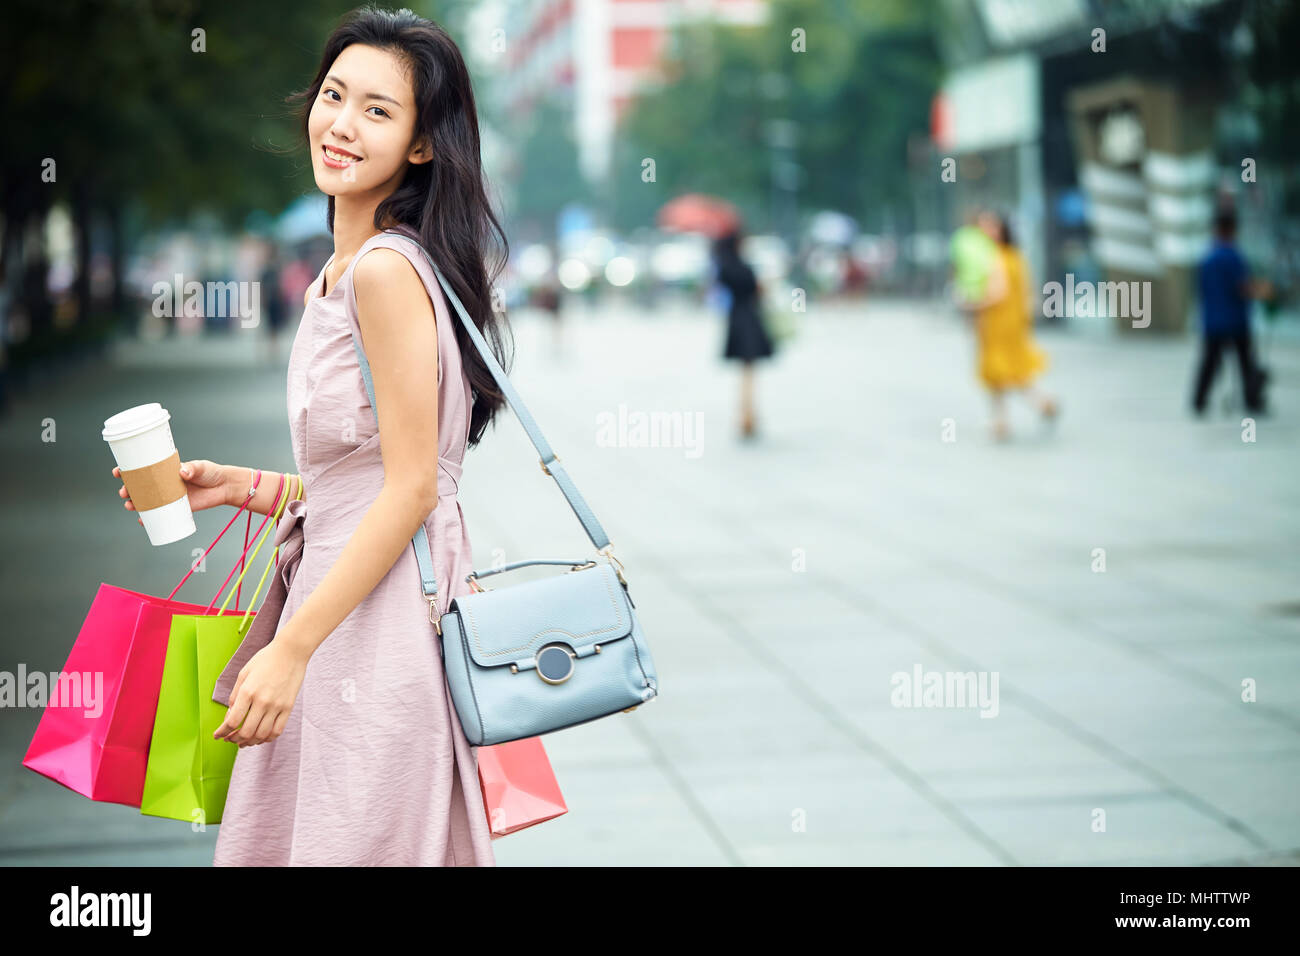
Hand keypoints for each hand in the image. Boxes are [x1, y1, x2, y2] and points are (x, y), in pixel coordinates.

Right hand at [113, 458, 232, 518]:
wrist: (225, 487)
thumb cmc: (211, 473)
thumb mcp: (201, 467)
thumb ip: (192, 468)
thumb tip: (183, 472)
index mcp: (165, 470)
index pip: (143, 469)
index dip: (128, 470)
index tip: (118, 472)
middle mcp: (163, 484)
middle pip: (140, 487)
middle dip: (128, 489)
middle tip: (124, 492)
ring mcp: (169, 496)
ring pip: (146, 501)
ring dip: (135, 504)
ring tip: (130, 505)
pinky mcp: (177, 508)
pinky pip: (159, 515)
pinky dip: (149, 519)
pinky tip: (142, 521)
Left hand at [213, 639, 308, 746]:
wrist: (291, 652)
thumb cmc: (266, 660)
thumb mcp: (244, 674)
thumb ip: (235, 696)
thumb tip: (230, 716)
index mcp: (248, 692)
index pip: (232, 721)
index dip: (222, 732)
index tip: (218, 736)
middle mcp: (262, 701)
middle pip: (246, 732)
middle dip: (235, 740)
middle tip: (230, 740)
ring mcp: (277, 705)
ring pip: (261, 734)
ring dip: (250, 742)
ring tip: (244, 741)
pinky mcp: (288, 707)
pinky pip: (277, 730)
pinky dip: (267, 738)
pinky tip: (261, 737)